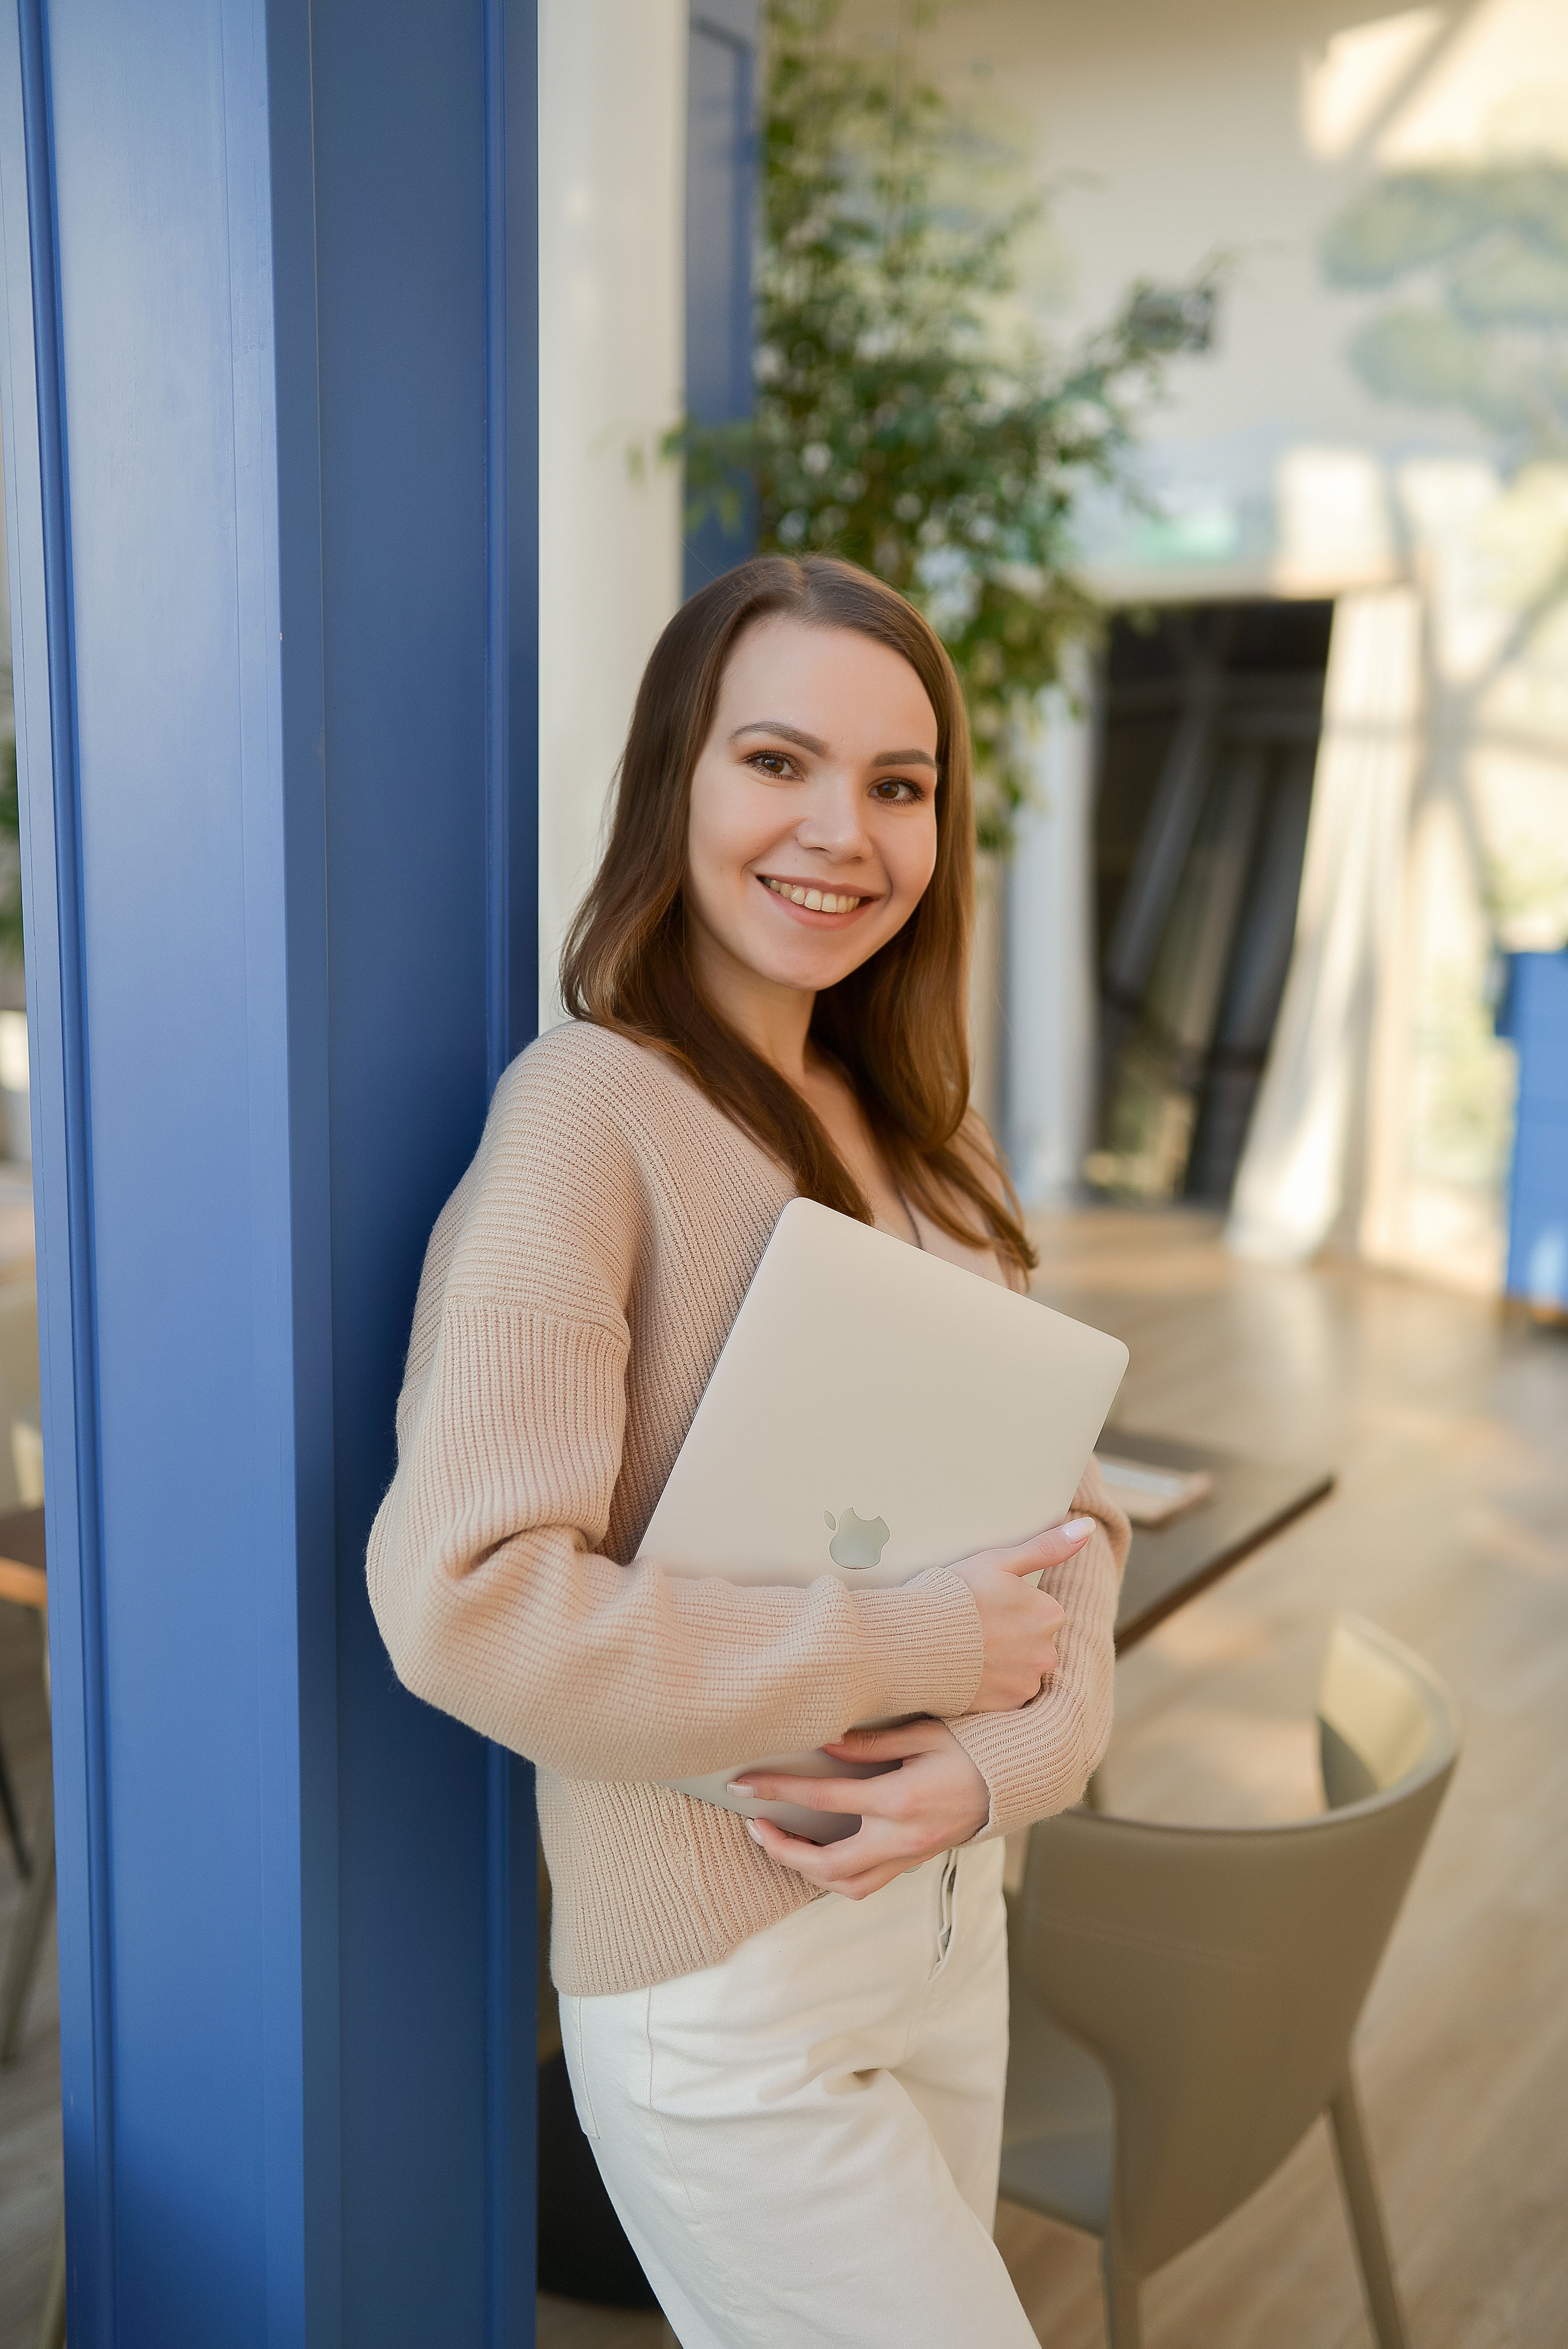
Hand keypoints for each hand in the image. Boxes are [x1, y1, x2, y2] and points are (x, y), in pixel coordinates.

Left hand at [730, 1719, 990, 1899]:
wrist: (1017, 1780)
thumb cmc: (974, 1749)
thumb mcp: (925, 1732)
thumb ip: (872, 1742)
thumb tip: (824, 1743)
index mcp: (900, 1800)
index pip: (824, 1799)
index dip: (778, 1791)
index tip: (745, 1785)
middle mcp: (902, 1839)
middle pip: (827, 1865)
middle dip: (783, 1850)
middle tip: (754, 1826)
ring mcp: (910, 1857)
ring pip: (848, 1886)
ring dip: (807, 1871)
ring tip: (781, 1844)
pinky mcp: (915, 1862)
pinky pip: (868, 1884)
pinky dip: (836, 1876)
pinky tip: (819, 1854)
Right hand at [949, 1516, 1093, 1712]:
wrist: (914, 1642)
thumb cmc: (953, 1596)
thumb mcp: (999, 1561)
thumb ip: (1047, 1547)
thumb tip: (1087, 1527)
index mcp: (1049, 1613)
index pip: (1040, 1610)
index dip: (1011, 1607)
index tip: (985, 1606)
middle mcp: (1047, 1651)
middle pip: (1034, 1641)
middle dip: (1012, 1637)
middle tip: (975, 1629)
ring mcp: (1028, 1681)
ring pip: (1023, 1668)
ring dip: (1005, 1662)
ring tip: (970, 1650)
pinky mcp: (1008, 1705)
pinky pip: (1008, 1692)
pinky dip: (994, 1685)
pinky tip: (970, 1671)